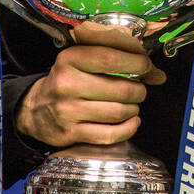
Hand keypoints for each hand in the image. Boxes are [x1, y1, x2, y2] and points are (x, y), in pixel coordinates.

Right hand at [16, 21, 165, 147]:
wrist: (34, 109)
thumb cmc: (68, 81)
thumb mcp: (84, 63)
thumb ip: (120, 62)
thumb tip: (159, 75)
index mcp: (70, 59)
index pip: (111, 58)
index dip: (136, 63)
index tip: (146, 66)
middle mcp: (66, 83)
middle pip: (119, 88)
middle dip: (139, 90)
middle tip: (140, 90)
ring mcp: (67, 110)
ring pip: (117, 112)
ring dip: (133, 109)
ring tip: (131, 105)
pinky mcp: (70, 133)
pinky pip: (109, 134)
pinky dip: (127, 129)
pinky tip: (132, 121)